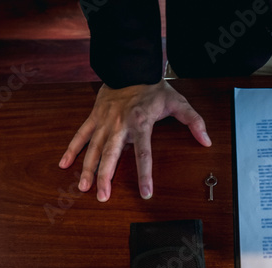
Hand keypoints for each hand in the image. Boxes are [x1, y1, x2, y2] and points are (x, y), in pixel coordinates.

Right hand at [59, 81, 210, 201]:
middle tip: (103, 197)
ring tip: (83, 188)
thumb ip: (194, 122)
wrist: (129, 66)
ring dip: (87, 169)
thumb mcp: (178, 102)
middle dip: (105, 177)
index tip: (145, 193)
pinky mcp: (94, 117)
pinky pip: (81, 134)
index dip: (145, 174)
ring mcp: (104, 121)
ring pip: (93, 148)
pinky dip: (72, 149)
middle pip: (111, 155)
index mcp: (141, 123)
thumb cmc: (154, 88)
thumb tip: (207, 141)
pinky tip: (64, 164)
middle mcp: (120, 125)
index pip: (144, 154)